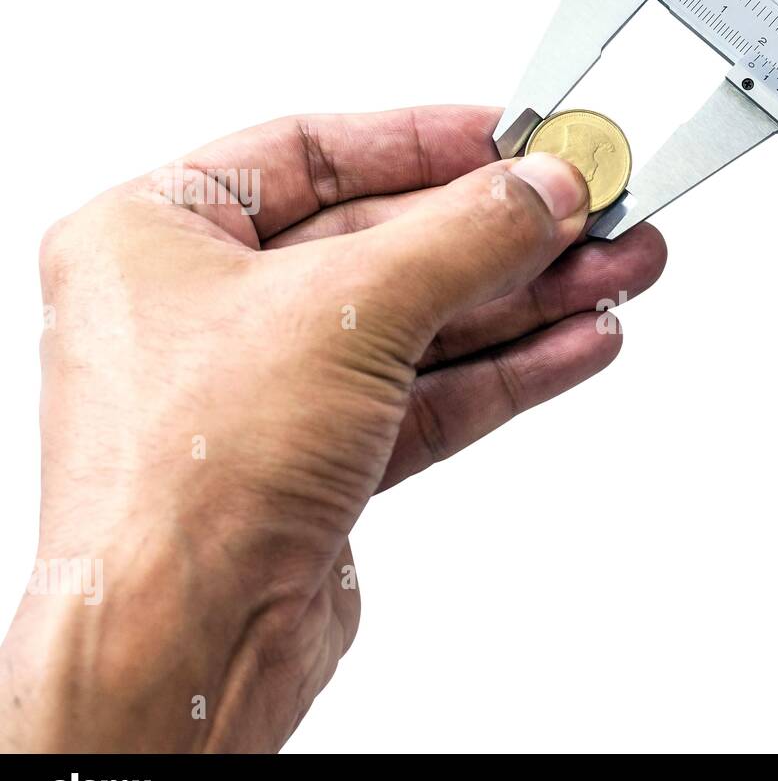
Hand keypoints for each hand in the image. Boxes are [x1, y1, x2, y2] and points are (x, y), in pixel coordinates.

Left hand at [0, 106, 666, 751]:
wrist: (184, 643)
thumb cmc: (183, 481)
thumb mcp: (345, 311)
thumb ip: (461, 238)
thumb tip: (541, 190)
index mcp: (158, 236)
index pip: (313, 153)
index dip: (426, 139)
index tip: (514, 137)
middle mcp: (208, 309)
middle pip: (389, 244)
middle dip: (505, 234)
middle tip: (593, 212)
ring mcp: (271, 389)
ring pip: (424, 324)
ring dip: (528, 301)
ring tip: (617, 272)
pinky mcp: (324, 460)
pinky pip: (431, 392)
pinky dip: (509, 369)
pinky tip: (578, 342)